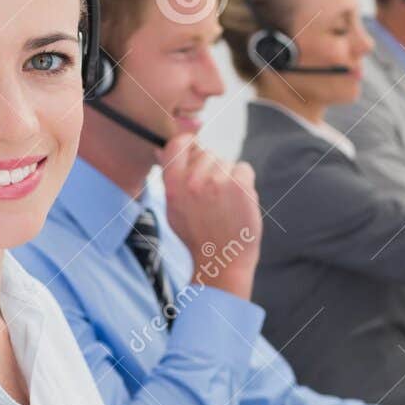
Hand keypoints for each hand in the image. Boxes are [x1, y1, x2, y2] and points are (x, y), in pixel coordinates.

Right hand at [158, 134, 261, 298]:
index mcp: (172, 185)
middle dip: (212, 169)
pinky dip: (245, 183)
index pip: (178, 144)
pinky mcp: (239, 186)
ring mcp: (216, 182)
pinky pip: (244, 169)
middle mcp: (192, 181)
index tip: (196, 156)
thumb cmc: (198, 236)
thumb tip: (160, 149)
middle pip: (207, 153)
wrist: (222, 261)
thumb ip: (169, 179)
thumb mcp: (173, 209)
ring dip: (229, 179)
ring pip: (226, 163)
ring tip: (226, 205)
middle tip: (214, 198)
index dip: (189, 146)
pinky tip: (239, 203)